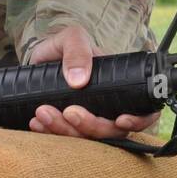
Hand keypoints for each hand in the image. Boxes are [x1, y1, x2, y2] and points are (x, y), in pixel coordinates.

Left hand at [26, 25, 159, 139]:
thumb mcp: (71, 37)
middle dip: (89, 126)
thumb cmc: (63, 44)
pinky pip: (63, 140)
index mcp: (117, 86)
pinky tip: (36, 124)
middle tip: (67, 112)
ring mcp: (88, 117)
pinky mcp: (67, 126)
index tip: (120, 120)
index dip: (137, 121)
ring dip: (64, 130)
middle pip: (110, 131)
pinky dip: (49, 133)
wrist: (40, 55)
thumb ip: (77, 51)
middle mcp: (107, 106)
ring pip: (86, 139)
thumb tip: (79, 81)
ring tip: (42, 114)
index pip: (141, 111)